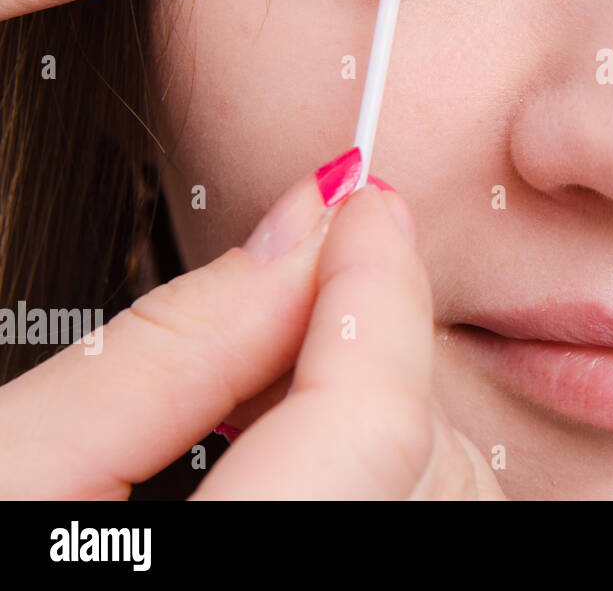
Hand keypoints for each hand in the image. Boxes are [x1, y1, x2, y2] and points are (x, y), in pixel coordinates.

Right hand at [0, 160, 503, 498]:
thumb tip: (291, 236)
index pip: (374, 424)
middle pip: (423, 457)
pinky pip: (427, 527)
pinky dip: (386, 473)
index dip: (374, 291)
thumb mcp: (2, 475)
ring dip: (382, 415)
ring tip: (260, 398)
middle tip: (288, 294)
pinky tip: (285, 456)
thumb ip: (159, 356)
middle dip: (369, 351)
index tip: (363, 203)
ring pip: (448, 492)